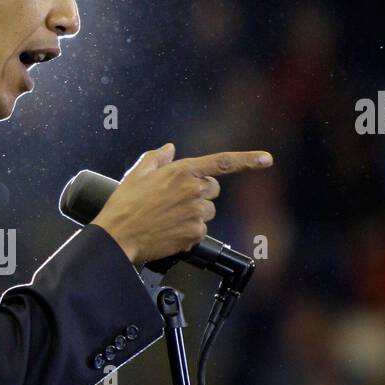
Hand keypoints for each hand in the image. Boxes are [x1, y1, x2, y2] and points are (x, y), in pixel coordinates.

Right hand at [91, 141, 272, 266]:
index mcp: (183, 171)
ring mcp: (196, 213)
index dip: (248, 160)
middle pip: (212, 190)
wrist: (118, 235)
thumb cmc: (124, 205)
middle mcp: (194, 190)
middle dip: (198, 194)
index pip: (223, 162)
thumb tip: (169, 149)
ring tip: (168, 218)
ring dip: (194, 214)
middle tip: (174, 202)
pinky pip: (200, 231)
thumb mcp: (137, 173)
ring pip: (207, 212)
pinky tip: (169, 231)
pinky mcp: (195, 233)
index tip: (267, 159)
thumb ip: (157, 157)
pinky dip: (188, 232)